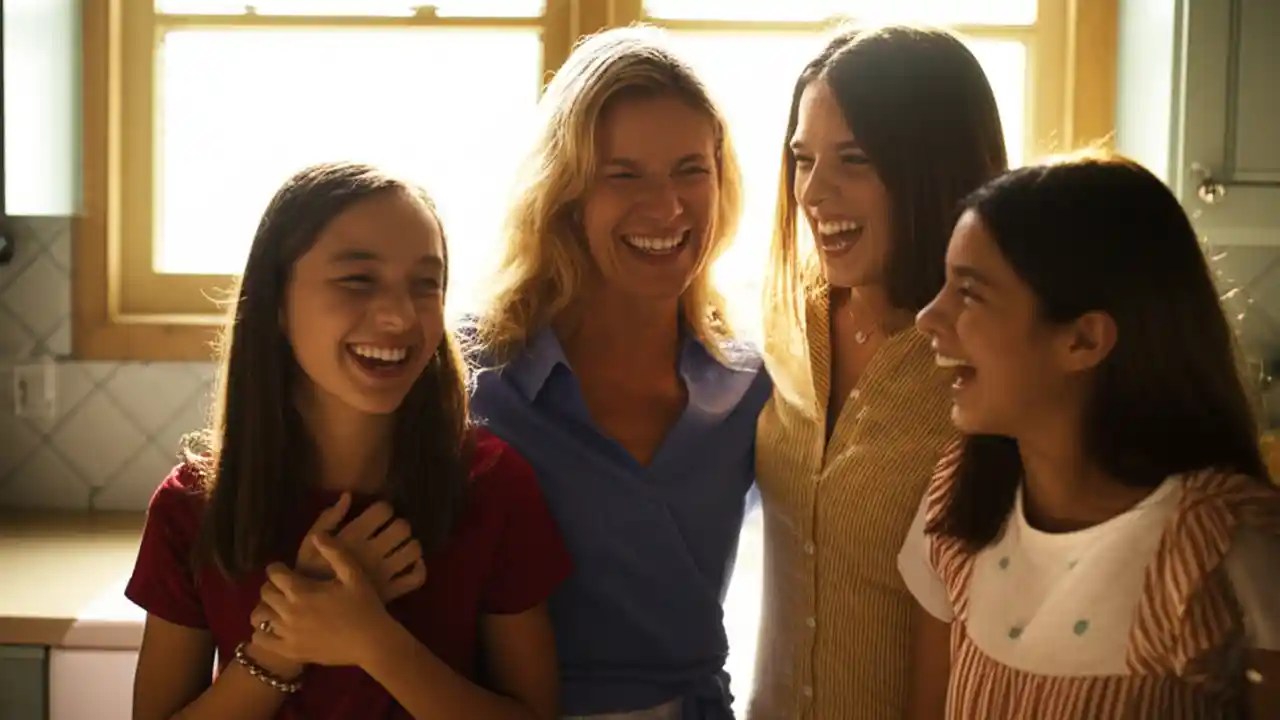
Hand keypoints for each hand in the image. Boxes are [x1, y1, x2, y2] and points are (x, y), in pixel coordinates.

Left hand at [255, 535, 393, 667]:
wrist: (371, 643)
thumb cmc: (364, 606)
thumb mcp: (354, 575)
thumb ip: (335, 553)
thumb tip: (318, 534)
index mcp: (301, 591)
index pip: (274, 573)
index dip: (277, 568)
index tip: (284, 568)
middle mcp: (288, 611)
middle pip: (265, 593)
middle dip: (272, 586)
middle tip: (285, 587)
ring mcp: (287, 633)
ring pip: (260, 616)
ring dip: (267, 608)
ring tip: (279, 607)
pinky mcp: (289, 651)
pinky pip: (261, 639)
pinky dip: (262, 632)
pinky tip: (274, 628)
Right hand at [295, 495, 427, 602]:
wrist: (314, 615)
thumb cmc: (308, 577)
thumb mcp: (308, 546)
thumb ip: (327, 519)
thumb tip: (348, 496)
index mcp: (353, 538)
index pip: (383, 510)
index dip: (384, 508)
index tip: (378, 515)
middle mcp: (373, 553)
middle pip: (402, 527)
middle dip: (399, 525)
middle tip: (391, 531)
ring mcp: (385, 573)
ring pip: (413, 550)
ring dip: (410, 544)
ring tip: (400, 546)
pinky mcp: (392, 592)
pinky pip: (416, 577)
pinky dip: (419, 568)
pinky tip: (411, 564)